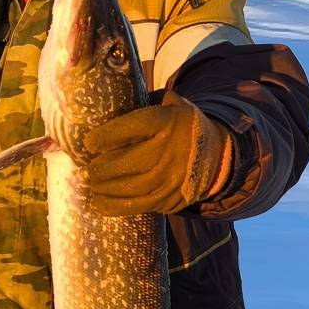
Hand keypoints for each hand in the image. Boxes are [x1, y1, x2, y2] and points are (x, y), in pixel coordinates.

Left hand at [83, 92, 232, 214]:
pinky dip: (113, 206)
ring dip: (103, 188)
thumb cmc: (182, 126)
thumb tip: (104, 106)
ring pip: (128, 188)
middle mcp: (171, 151)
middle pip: (125, 163)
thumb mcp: (170, 104)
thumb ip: (142, 102)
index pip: (131, 128)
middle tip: (88, 168)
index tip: (89, 143)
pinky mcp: (172, 198)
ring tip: (93, 183)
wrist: (219, 155)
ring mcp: (172, 178)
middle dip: (99, 168)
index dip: (105, 136)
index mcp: (168, 122)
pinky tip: (98, 202)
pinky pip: (137, 206)